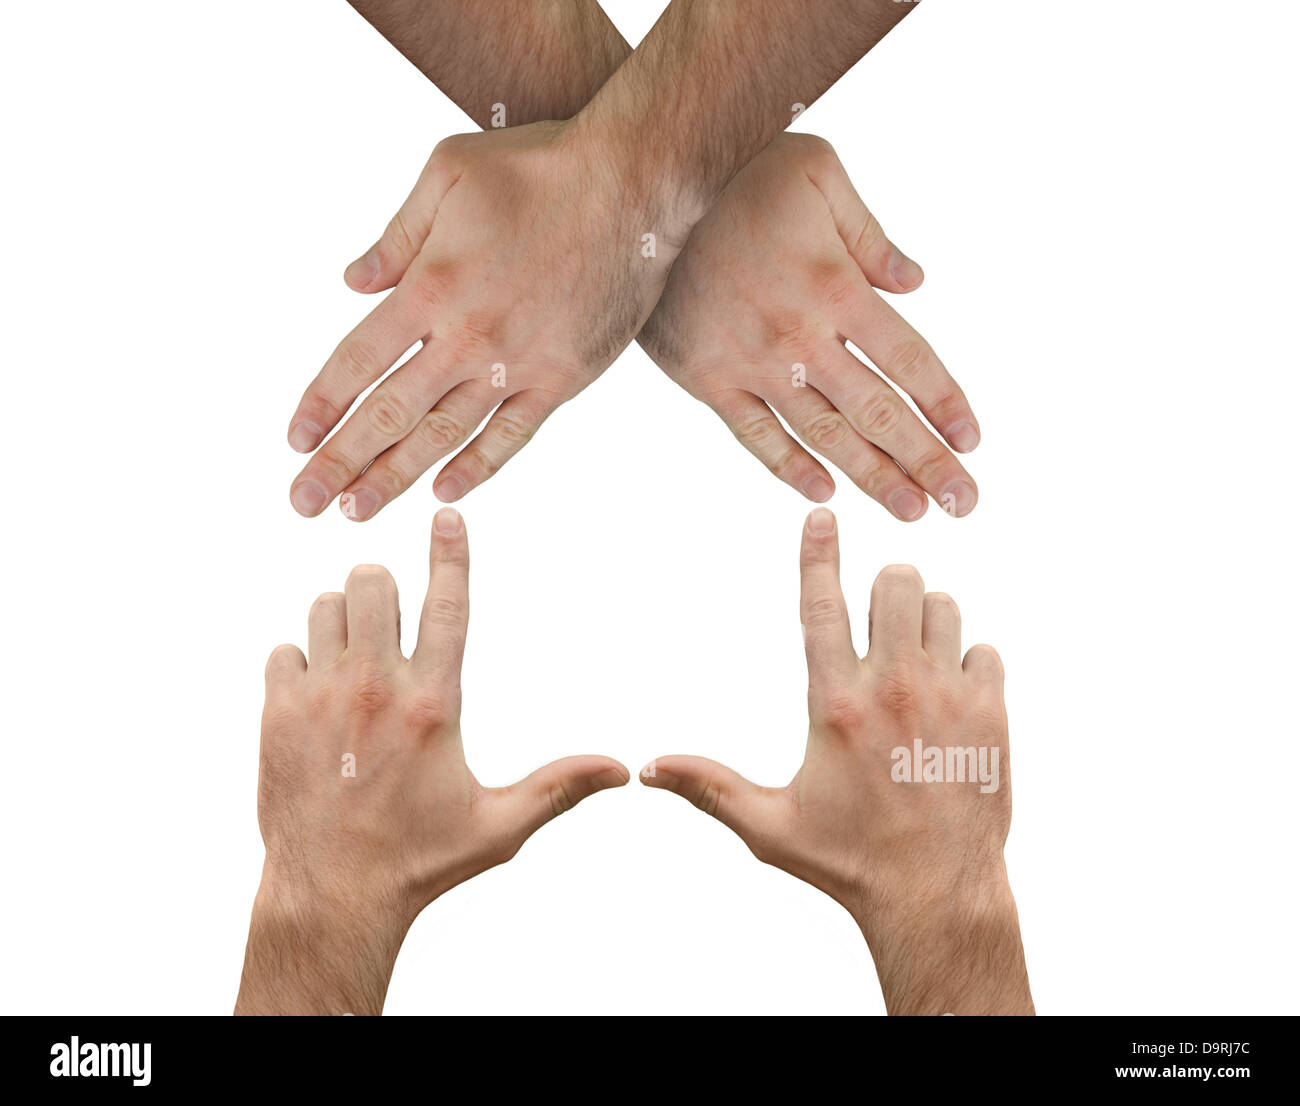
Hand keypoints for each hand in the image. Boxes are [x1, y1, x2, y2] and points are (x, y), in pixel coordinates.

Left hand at [236, 508, 627, 1013]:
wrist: (331, 895)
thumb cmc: (419, 860)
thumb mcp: (500, 826)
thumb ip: (559, 786)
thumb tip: (620, 770)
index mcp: (432, 705)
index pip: (446, 607)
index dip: (451, 554)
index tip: (447, 516)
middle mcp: (374, 689)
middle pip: (371, 583)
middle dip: (383, 588)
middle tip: (389, 621)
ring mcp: (319, 698)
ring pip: (323, 607)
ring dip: (343, 620)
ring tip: (356, 658)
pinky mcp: (276, 716)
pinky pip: (283, 651)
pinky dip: (300, 660)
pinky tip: (318, 693)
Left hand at [287, 122, 674, 520]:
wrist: (633, 183)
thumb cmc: (539, 166)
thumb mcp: (448, 172)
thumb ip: (396, 236)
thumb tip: (353, 283)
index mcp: (431, 286)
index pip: (358, 360)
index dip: (322, 404)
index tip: (295, 441)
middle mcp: (468, 336)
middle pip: (390, 412)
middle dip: (341, 462)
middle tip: (305, 503)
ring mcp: (518, 363)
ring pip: (445, 435)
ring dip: (396, 477)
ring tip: (357, 512)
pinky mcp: (563, 378)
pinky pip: (513, 435)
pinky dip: (478, 467)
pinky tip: (444, 491)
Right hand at [641, 135, 979, 518]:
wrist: (643, 193)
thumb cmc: (736, 173)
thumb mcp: (818, 175)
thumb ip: (870, 235)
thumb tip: (914, 282)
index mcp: (837, 287)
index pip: (908, 360)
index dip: (944, 404)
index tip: (971, 442)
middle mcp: (801, 336)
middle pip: (877, 411)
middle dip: (926, 461)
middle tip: (964, 502)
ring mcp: (752, 364)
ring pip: (824, 435)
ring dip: (872, 478)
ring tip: (912, 512)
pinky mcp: (708, 379)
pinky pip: (755, 435)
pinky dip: (790, 468)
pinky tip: (824, 493)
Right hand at [642, 508, 1031, 1013]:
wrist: (936, 896)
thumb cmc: (848, 860)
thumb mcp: (768, 826)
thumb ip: (708, 786)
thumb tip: (646, 770)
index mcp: (835, 706)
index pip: (822, 607)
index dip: (817, 555)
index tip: (821, 516)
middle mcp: (894, 690)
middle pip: (896, 583)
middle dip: (885, 587)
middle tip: (881, 620)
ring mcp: (949, 698)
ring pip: (944, 605)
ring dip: (926, 620)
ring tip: (913, 660)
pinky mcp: (992, 715)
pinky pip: (985, 649)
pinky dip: (969, 660)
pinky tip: (951, 694)